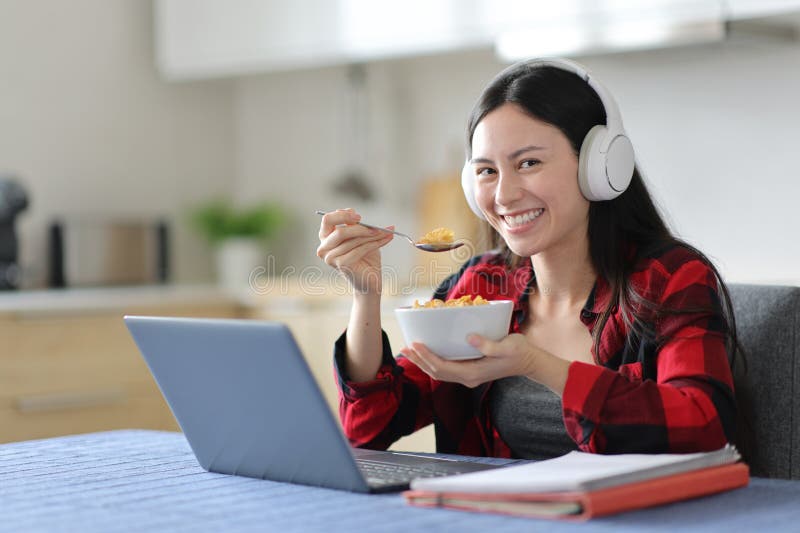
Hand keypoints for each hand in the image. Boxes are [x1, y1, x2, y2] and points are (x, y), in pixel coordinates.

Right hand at [316, 208, 393, 293]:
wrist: (370, 279)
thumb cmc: (364, 257)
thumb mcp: (359, 236)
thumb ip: (353, 225)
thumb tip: (352, 211)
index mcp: (325, 238)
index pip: (327, 220)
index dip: (343, 215)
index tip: (358, 216)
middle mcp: (324, 248)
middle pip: (340, 231)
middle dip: (361, 228)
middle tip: (376, 227)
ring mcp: (330, 258)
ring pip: (354, 240)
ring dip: (373, 235)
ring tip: (387, 232)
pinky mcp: (341, 264)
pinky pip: (360, 249)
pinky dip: (375, 243)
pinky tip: (386, 239)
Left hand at [400, 333, 569, 393]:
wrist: (530, 362)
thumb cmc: (519, 352)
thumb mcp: (507, 346)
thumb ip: (488, 345)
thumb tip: (470, 338)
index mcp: (473, 373)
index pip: (442, 367)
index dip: (426, 357)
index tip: (415, 344)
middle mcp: (467, 378)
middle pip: (436, 372)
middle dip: (418, 360)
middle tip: (405, 346)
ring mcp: (468, 376)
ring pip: (439, 371)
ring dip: (423, 361)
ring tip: (409, 350)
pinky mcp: (469, 370)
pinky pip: (446, 368)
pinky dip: (433, 360)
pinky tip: (427, 351)